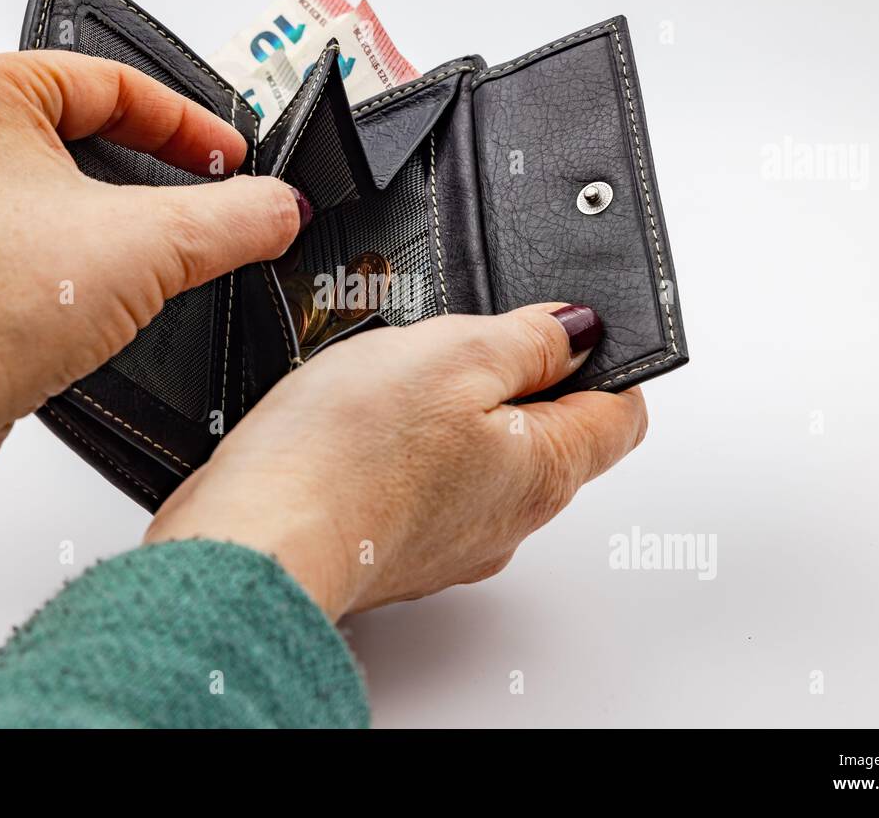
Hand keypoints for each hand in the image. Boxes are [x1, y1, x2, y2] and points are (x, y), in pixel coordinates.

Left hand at [0, 52, 306, 517]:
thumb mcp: (152, 248)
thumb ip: (236, 218)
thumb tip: (278, 208)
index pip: (110, 83)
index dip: (188, 125)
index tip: (227, 161)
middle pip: (62, 128)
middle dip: (134, 165)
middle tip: (186, 195)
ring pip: (20, 183)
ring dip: (82, 210)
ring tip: (130, 244)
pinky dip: (34, 255)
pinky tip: (67, 289)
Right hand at [144, 304, 647, 618]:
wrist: (255, 545)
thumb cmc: (346, 458)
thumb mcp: (454, 354)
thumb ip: (529, 338)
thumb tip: (575, 328)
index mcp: (546, 469)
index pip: (623, 411)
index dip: (602, 356)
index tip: (560, 326)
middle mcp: (512, 520)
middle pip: (550, 436)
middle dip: (515, 381)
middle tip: (455, 346)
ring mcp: (453, 543)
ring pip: (482, 460)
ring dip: (452, 416)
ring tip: (394, 386)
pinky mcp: (399, 551)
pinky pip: (426, 487)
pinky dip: (406, 454)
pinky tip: (361, 432)